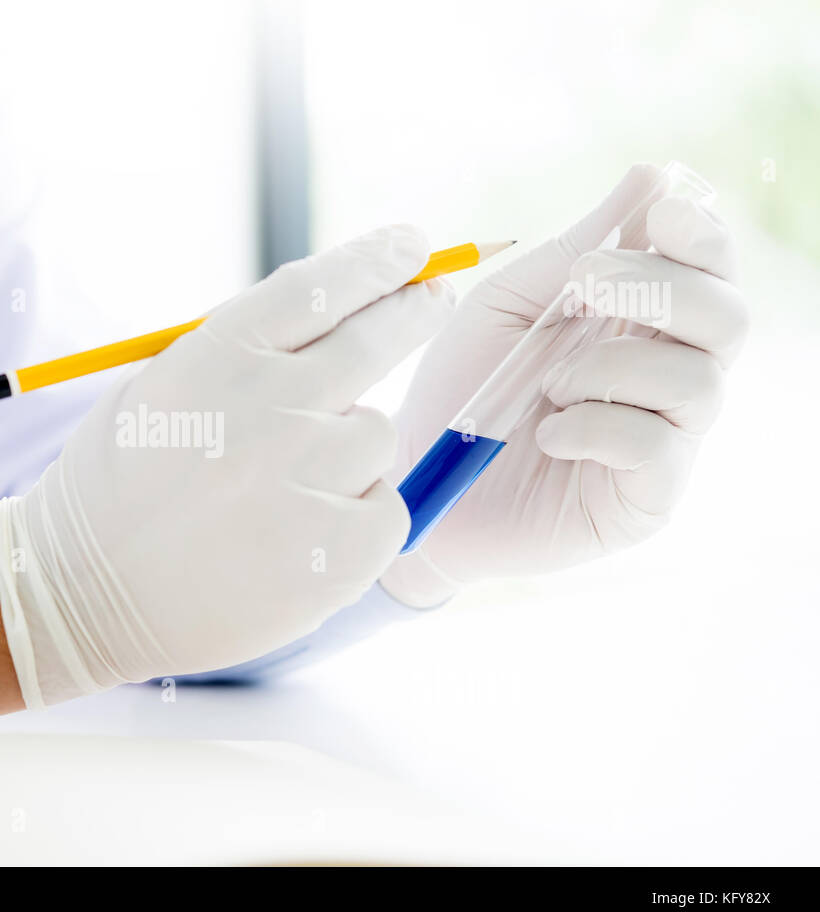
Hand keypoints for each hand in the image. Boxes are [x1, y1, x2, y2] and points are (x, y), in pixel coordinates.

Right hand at [0, 225, 453, 705]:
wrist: (81, 596)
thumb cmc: (119, 486)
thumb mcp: (158, 387)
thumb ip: (241, 353)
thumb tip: (336, 314)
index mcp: (219, 356)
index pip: (323, 285)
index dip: (378, 260)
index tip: (413, 248)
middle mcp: (271, 407)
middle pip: (378, 337)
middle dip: (413, 311)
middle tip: (428, 303)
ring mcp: (307, 479)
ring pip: (377, 432)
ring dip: (349, 448)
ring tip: (284, 488)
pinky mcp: (337, 551)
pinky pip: (385, 508)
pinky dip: (355, 518)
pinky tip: (296, 537)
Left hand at [381, 164, 749, 606]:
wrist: (422, 483)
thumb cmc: (462, 390)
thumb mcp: (504, 307)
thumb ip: (573, 248)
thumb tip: (651, 173)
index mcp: (639, 321)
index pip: (710, 268)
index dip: (703, 234)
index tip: (661, 213)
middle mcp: (666, 374)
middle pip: (728, 316)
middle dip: (661, 287)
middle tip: (581, 288)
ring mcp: (664, 438)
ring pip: (700, 381)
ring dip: (614, 366)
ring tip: (547, 384)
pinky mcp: (646, 498)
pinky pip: (659, 448)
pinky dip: (599, 427)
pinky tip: (550, 434)